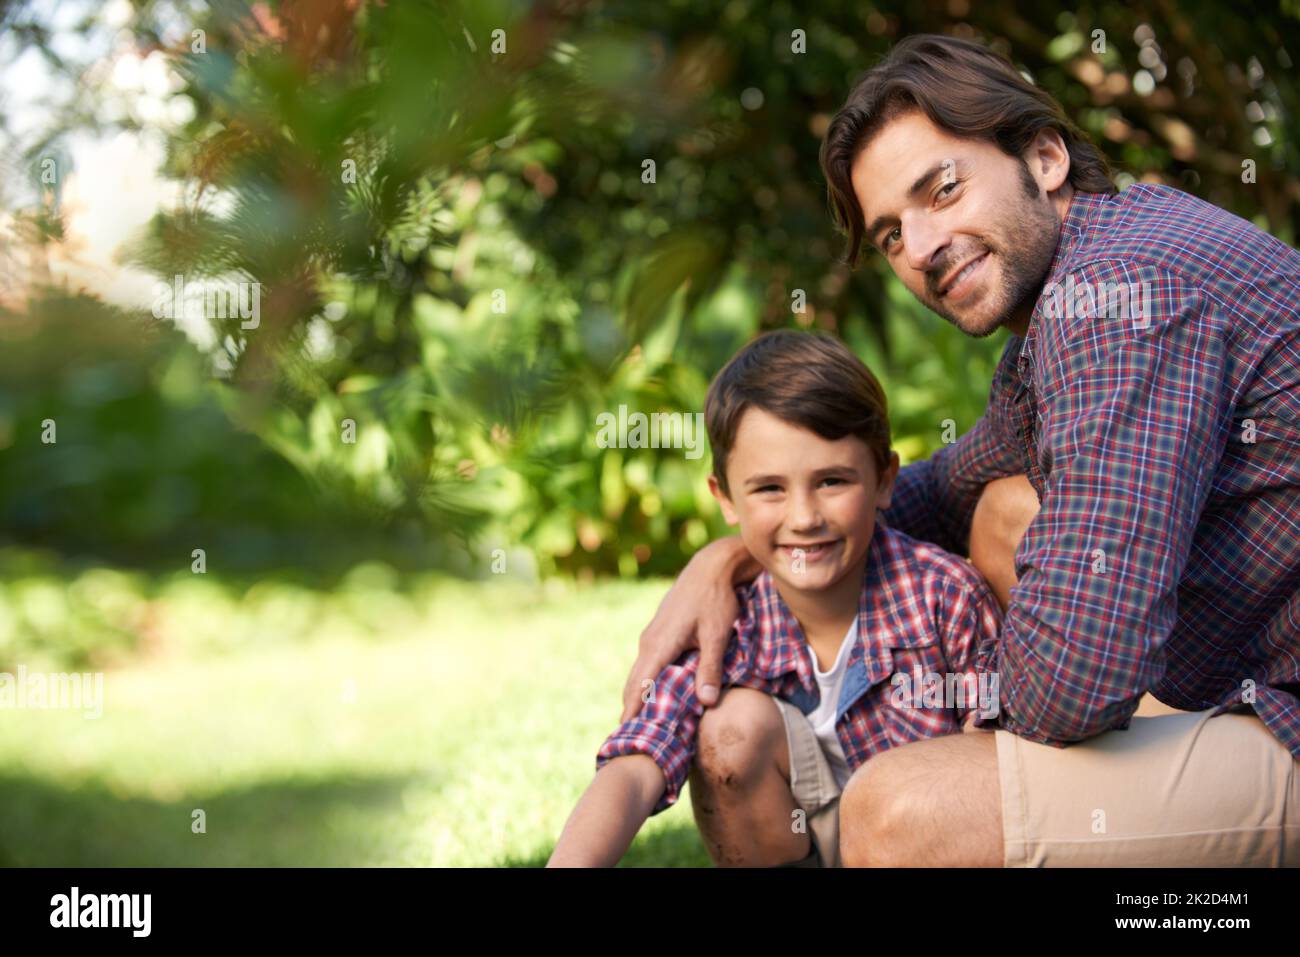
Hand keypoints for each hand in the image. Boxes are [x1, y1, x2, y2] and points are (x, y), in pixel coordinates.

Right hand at [619, 537, 751, 722]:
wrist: (711, 568)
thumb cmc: (716, 600)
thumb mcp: (716, 635)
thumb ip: (710, 668)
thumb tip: (706, 703)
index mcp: (659, 645)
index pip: (640, 686)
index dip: (632, 710)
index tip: (626, 734)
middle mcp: (649, 642)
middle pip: (635, 682)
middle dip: (631, 709)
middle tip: (631, 738)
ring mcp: (651, 636)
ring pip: (640, 673)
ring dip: (638, 696)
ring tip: (640, 723)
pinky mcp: (659, 632)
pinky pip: (647, 663)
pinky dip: (646, 682)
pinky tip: (655, 695)